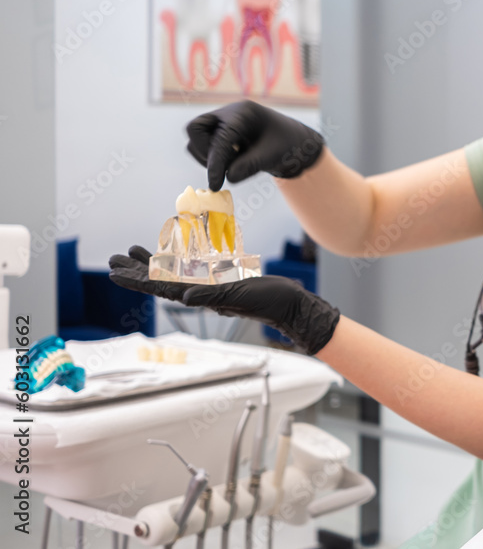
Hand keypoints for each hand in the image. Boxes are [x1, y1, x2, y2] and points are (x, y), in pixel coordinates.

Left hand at [109, 246, 338, 354]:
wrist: (292, 305)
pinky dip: (184, 261)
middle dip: (137, 269)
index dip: (137, 280)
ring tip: (135, 251)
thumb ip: (211, 296)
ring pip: (176, 273)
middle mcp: (202, 292)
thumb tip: (182, 297)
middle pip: (162, 280)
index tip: (114, 273)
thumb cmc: (269, 302)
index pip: (161, 287)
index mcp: (202, 295)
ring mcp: (213, 286)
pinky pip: (197, 269)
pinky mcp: (225, 280)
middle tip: (114, 258)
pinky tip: (176, 254)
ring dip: (155, 263)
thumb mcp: (239, 296)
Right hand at [186, 100, 324, 190]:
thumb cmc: (286, 144)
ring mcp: (220, 122)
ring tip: (235, 164)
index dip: (216, 163)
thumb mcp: (272, 156)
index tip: (216, 184)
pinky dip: (211, 158)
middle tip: (224, 168)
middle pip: (195, 129)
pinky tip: (233, 162)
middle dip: (205, 152)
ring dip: (207, 157)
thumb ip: (251, 165)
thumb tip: (229, 177)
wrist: (292, 141)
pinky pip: (201, 146)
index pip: (220, 137)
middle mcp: (227, 113)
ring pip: (195, 139)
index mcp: (243, 113)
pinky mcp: (218, 134)